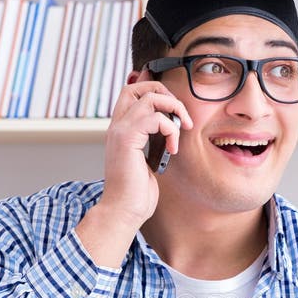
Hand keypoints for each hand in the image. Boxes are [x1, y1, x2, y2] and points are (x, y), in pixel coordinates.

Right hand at [75, 74, 191, 266]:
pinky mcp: (127, 139)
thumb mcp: (146, 161)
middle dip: (164, 93)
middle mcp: (117, 126)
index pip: (131, 93)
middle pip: (137, 86)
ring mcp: (120, 131)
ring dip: (173, 110)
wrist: (124, 211)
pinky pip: (155, 118)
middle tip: (178, 116)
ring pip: (149, 97)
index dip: (154, 92)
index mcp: (121, 129)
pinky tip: (172, 149)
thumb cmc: (136, 193)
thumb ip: (152, 142)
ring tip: (181, 130)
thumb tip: (168, 132)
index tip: (173, 112)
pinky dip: (170, 130)